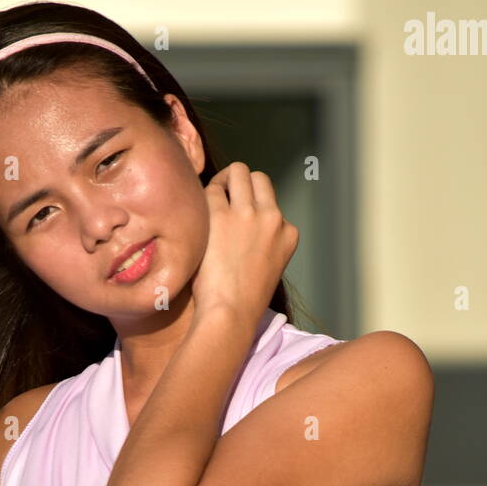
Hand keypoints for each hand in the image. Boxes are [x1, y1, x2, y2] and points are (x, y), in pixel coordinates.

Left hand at [189, 162, 298, 325]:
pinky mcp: (221, 216)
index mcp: (289, 233)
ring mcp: (248, 214)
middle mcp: (273, 218)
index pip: (272, 205)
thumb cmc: (245, 300)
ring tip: (212, 195)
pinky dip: (204, 195)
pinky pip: (212, 189)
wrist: (231, 314)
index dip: (254, 208)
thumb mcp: (270, 266)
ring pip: (239, 172)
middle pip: (259, 178)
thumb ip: (264, 242)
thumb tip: (243, 228)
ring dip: (225, 179)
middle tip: (225, 195)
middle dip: (242, 182)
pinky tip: (197, 209)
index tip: (240, 220)